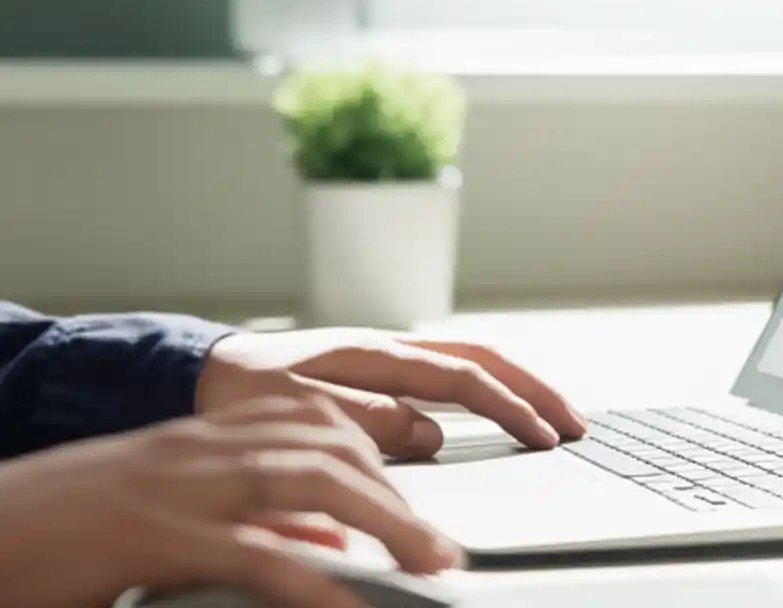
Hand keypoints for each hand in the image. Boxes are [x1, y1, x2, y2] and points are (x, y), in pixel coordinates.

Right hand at [0, 396, 461, 607]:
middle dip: (396, 497)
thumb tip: (325, 549)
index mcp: (204, 439)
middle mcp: (201, 449)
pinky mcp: (153, 537)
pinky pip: (251, 555)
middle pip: (327, 448)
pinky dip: (310, 583)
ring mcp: (179, 488)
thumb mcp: (171, 517)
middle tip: (441, 550)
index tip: (413, 502)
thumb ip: (250, 523)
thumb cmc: (67, 530)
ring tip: (427, 568)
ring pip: (306, 483)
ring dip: (382, 524)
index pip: (314, 423)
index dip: (376, 458)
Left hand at [196, 328, 586, 457]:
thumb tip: (432, 432)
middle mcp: (391, 346)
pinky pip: (453, 372)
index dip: (509, 407)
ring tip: (557, 415)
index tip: (544, 437)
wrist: (204, 372)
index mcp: (375, 353)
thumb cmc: (242, 397)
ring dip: (520, 384)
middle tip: (578, 423)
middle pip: (485, 358)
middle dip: (536, 389)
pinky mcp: (384, 369)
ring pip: (474, 360)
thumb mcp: (296, 414)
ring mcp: (391, 353)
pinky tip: (504, 407)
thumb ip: (365, 419)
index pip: (463, 378)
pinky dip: (491, 386)